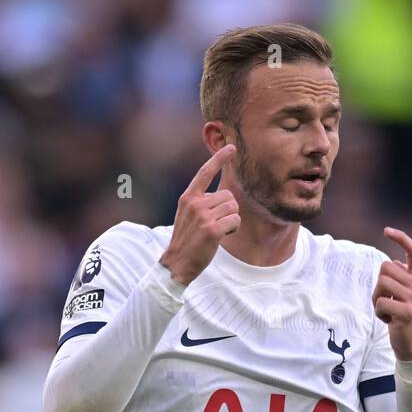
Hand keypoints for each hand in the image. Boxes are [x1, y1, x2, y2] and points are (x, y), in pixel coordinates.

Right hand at [160, 143, 239, 286]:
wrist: (176, 264)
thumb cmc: (187, 241)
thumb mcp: (188, 215)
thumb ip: (202, 202)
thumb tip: (225, 196)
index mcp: (188, 197)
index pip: (205, 172)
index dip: (219, 159)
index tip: (231, 147)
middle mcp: (195, 203)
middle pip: (228, 195)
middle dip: (229, 210)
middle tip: (216, 224)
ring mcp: (203, 216)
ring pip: (233, 208)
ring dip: (232, 221)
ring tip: (217, 231)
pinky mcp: (212, 230)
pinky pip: (235, 221)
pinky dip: (233, 229)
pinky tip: (222, 236)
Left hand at [373, 226, 411, 361]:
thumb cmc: (404, 316)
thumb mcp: (406, 294)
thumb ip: (401, 278)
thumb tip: (392, 262)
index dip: (400, 237)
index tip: (387, 230)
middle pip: (385, 267)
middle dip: (378, 285)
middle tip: (385, 301)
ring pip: (381, 284)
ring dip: (376, 299)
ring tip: (386, 310)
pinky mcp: (406, 312)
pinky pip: (381, 302)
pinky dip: (378, 312)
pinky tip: (388, 320)